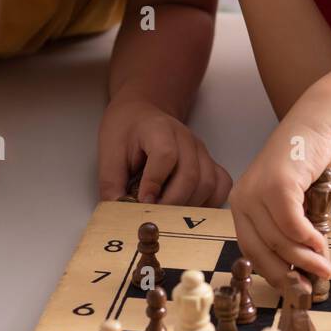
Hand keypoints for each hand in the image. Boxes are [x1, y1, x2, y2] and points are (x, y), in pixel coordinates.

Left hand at [97, 99, 231, 206]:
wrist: (143, 114)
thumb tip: (118, 213)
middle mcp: (186, 139)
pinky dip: (209, 202)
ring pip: (208, 183)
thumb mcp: (109, 152)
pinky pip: (221, 185)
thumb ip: (111, 182)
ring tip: (168, 214)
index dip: (154, 182)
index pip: (165, 155)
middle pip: (190, 174)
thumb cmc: (126, 131)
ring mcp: (201, 151)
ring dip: (189, 205)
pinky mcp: (209, 163)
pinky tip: (189, 208)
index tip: (143, 201)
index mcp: (159, 129)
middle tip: (154, 215)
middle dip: (171, 202)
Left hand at [228, 110, 330, 290]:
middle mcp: (242, 199)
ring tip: (325, 268)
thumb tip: (304, 271)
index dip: (273, 272)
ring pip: (279, 239)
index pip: (251, 250)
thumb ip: (290, 232)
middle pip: (263, 249)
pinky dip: (308, 239)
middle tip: (312, 286)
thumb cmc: (306, 166)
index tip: (293, 288)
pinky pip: (291, 223)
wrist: (315, 127)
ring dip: (305, 258)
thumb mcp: (292, 204)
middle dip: (290, 272)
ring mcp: (257, 191)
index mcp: (241, 206)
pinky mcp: (276, 184)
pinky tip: (322, 245)